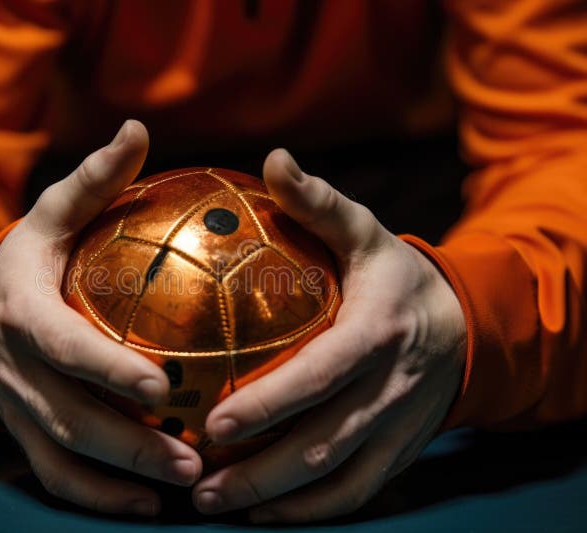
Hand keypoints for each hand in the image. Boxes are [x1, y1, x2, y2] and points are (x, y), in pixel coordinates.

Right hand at [0, 120, 200, 516]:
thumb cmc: (26, 260)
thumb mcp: (48, 215)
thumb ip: (92, 182)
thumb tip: (136, 132)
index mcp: (22, 312)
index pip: (63, 346)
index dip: (107, 368)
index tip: (162, 382)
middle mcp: (15, 369)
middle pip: (69, 417)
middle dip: (130, 443)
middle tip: (194, 458)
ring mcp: (16, 408)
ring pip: (64, 458)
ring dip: (122, 479)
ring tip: (184, 486)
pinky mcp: (23, 433)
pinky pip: (58, 476)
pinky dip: (100, 497)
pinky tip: (148, 504)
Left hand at [192, 149, 466, 521]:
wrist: (463, 323)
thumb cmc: (394, 277)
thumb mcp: (365, 231)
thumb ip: (318, 203)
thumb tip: (274, 159)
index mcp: (378, 331)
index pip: (324, 375)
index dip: (272, 404)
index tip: (214, 422)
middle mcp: (390, 387)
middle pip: (324, 442)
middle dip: (258, 470)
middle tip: (196, 483)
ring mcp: (397, 427)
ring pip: (336, 478)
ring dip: (275, 499)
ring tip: (213, 504)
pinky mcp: (399, 452)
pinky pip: (355, 493)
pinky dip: (309, 510)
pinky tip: (261, 512)